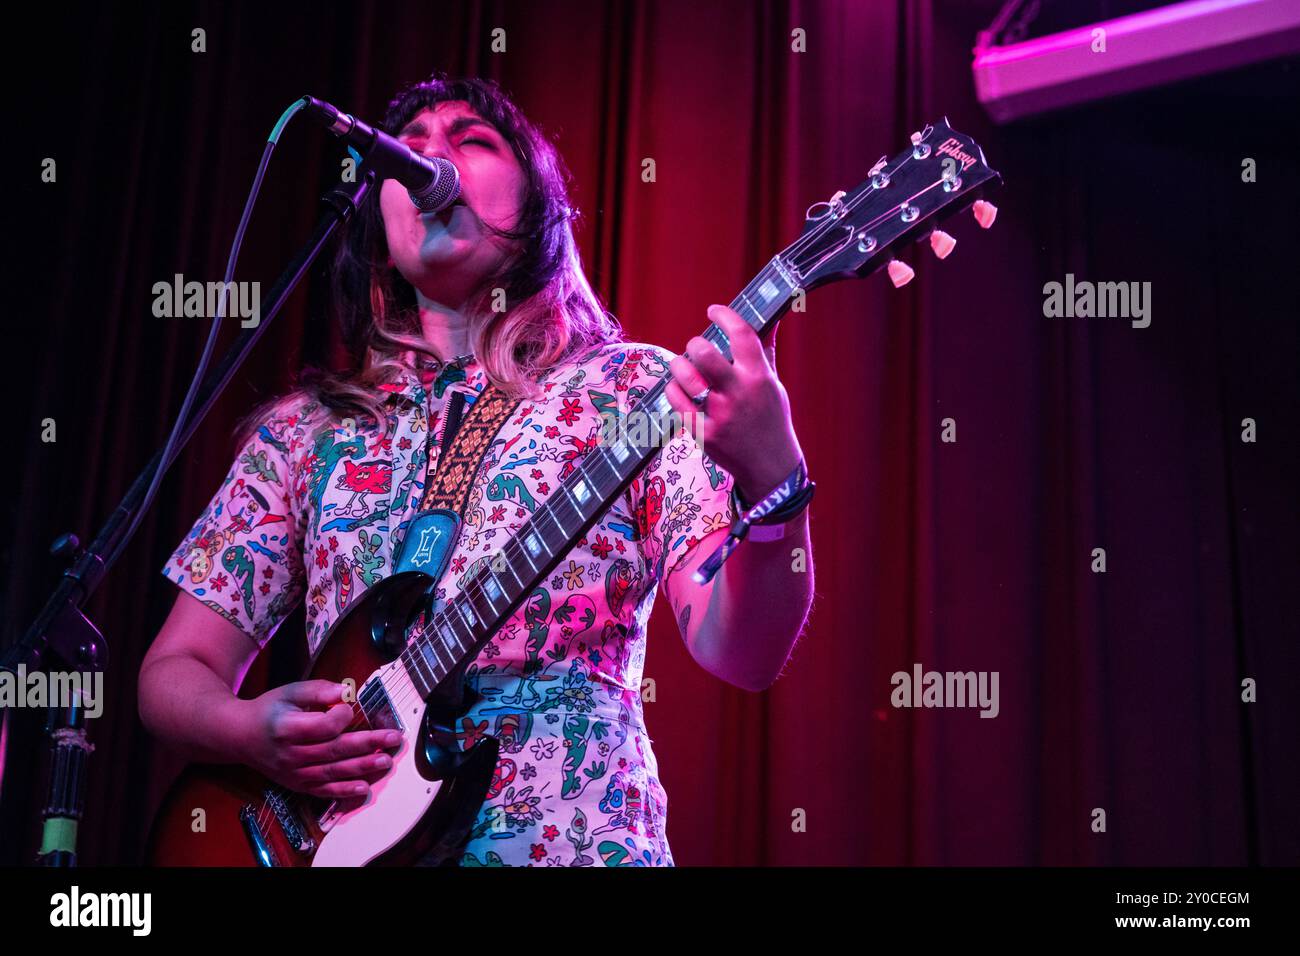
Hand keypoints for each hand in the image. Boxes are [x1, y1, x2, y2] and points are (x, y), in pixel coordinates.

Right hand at [235, 679, 401, 799]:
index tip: (350, 706)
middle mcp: (290, 754)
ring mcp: (294, 773)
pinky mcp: (297, 784)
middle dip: (367, 744)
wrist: (240, 737)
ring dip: (362, 767)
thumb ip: (318, 691)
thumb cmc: (269, 711)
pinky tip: (364, 787)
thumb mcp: (289, 692)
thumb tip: (346, 691)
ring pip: (333, 772)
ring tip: (385, 760)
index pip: (322, 727)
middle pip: (334, 750)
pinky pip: (323, 791)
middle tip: (393, 738)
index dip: (341, 716)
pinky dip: (344, 791)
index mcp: (287, 728)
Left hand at [665, 304, 802, 503]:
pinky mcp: (704, 433)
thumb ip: (765, 349)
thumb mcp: (774, 383)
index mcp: (759, 377)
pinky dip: (675, 391)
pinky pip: (676, 401)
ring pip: (684, 376)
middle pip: (704, 353)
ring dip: (679, 366)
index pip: (741, 334)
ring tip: (684, 368)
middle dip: (695, 343)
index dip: (724, 315)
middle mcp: (739, 394)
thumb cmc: (771, 418)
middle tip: (696, 348)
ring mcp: (719, 415)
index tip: (714, 311)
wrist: (770, 466)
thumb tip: (770, 317)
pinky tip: (681, 390)